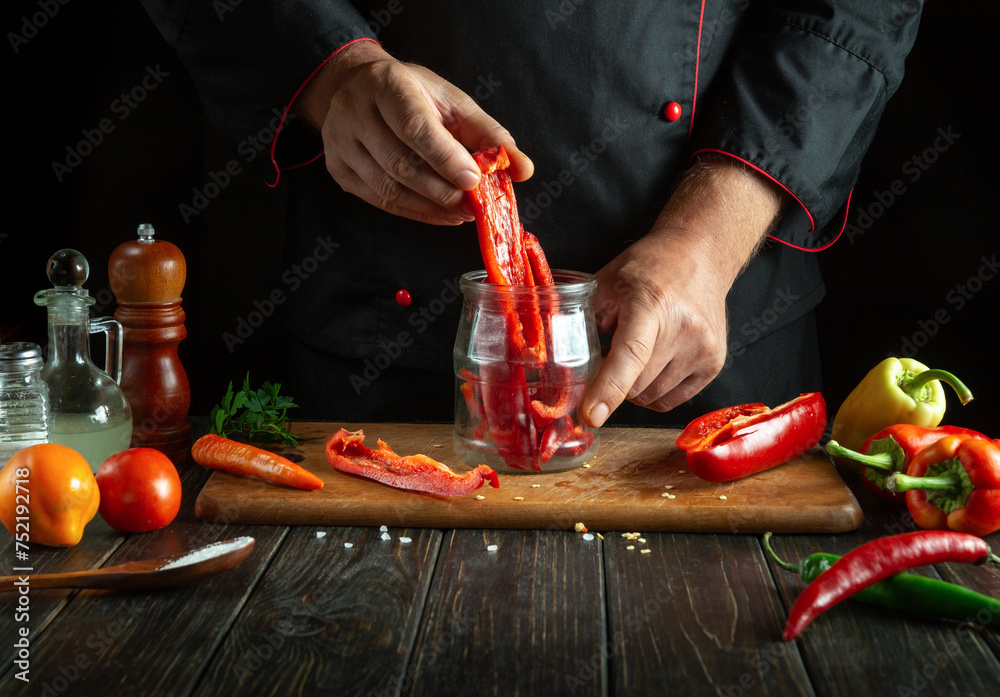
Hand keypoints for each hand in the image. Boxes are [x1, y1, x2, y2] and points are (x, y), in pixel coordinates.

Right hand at [295, 40, 532, 224]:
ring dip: (430, 208)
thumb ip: (489, 135)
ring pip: (388, 189)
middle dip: (442, 190)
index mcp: (387, 85)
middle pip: (400, 164)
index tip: (474, 181)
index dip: (446, 158)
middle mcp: (355, 112)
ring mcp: (341, 143)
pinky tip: (439, 214)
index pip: (414, 127)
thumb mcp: (453, 102)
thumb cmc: (413, 93)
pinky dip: (415, 213)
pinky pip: (379, 202)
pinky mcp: (339, 170)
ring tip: (460, 212)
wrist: (356, 86)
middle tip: (472, 204)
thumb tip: (522, 170)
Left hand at [581, 158, 785, 426]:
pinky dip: (653, 392)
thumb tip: (554, 362)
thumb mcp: (605, 284)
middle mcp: (684, 328)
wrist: (699, 256)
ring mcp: (704, 349)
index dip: (608, 388)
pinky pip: (670, 401)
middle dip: (613, 381)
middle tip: (610, 352)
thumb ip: (581, 321)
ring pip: (651, 398)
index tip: (591, 416)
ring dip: (634, 387)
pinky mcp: (714, 364)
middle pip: (636, 385)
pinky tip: (653, 363)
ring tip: (638, 351)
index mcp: (651, 304)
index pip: (630, 354)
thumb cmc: (648, 269)